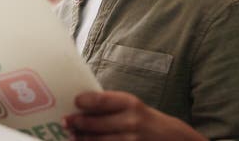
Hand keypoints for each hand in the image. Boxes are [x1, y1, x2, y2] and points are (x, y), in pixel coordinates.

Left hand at [63, 91, 206, 140]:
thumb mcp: (134, 107)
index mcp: (130, 104)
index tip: (74, 102)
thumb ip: (111, 106)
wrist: (174, 140)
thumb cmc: (147, 121)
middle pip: (95, 124)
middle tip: (65, 122)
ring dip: (81, 139)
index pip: (100, 100)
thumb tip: (81, 105)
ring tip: (72, 136)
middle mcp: (131, 122)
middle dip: (76, 123)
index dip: (83, 101)